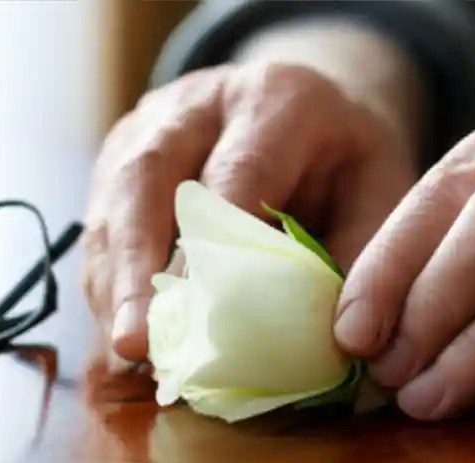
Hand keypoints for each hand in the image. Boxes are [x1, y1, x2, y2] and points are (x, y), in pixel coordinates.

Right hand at [85, 25, 420, 364]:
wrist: (303, 105)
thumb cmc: (342, 160)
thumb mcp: (376, 190)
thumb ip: (356, 254)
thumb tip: (329, 339)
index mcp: (274, 99)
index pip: (235, 173)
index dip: (213, 246)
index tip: (200, 313)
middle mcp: (196, 104)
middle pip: (148, 180)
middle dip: (137, 268)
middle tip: (137, 342)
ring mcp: (146, 127)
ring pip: (112, 205)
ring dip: (114, 284)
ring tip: (126, 351)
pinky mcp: (115, 157)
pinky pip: (98, 225)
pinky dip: (107, 284)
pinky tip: (121, 336)